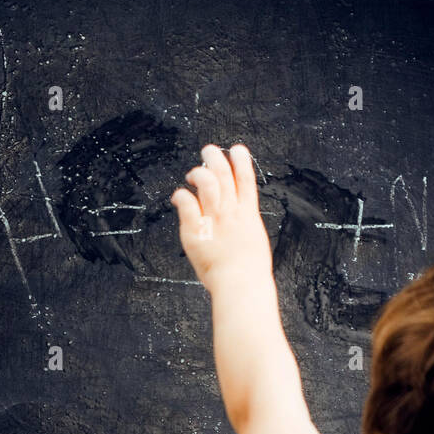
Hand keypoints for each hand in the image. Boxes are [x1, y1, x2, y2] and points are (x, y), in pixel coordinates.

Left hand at [171, 143, 272, 293]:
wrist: (241, 283)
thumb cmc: (249, 272)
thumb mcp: (254, 243)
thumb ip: (244, 228)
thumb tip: (239, 222)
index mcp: (248, 215)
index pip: (246, 179)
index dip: (241, 161)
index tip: (237, 150)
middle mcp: (231, 212)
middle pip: (224, 175)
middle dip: (216, 158)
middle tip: (208, 151)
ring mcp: (214, 219)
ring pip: (207, 182)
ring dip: (199, 171)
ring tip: (193, 173)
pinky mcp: (197, 229)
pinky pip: (187, 203)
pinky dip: (181, 195)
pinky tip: (178, 196)